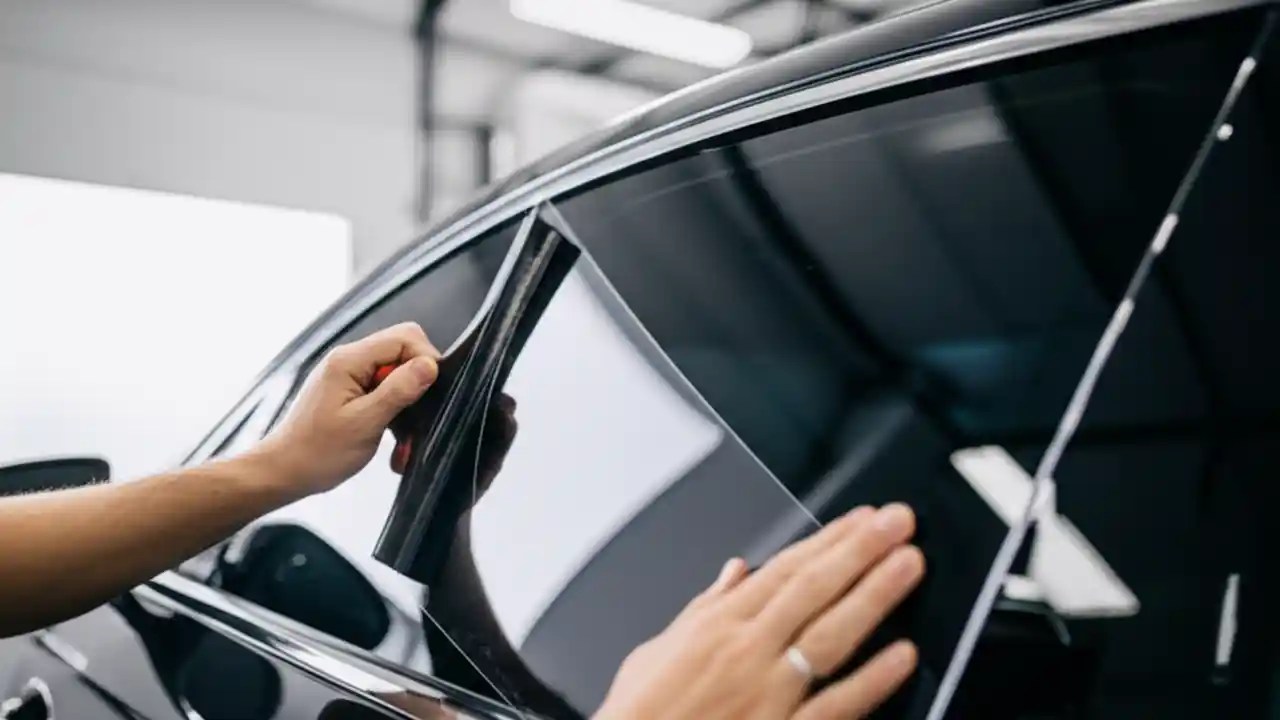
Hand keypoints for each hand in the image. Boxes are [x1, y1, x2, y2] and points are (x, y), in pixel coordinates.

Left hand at [258, 323, 439, 497]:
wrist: (284, 472)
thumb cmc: (318, 452)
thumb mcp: (365, 423)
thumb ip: (398, 391)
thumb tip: (430, 364)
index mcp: (349, 360)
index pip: (404, 337)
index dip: (425, 359)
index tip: (432, 392)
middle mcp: (349, 359)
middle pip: (402, 351)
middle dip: (418, 382)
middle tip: (419, 415)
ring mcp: (349, 375)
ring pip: (396, 373)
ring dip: (407, 404)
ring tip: (404, 439)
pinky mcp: (351, 391)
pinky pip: (384, 390)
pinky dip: (395, 413)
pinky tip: (394, 440)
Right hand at [595, 504, 923, 719]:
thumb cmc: (640, 713)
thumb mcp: (658, 648)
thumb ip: (704, 606)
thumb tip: (734, 571)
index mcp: (718, 625)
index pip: (785, 569)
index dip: (829, 540)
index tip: (862, 519)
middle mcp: (748, 651)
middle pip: (814, 589)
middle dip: (861, 551)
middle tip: (899, 521)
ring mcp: (769, 692)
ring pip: (831, 635)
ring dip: (874, 596)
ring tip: (908, 564)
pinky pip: (835, 704)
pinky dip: (870, 680)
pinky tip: (903, 655)